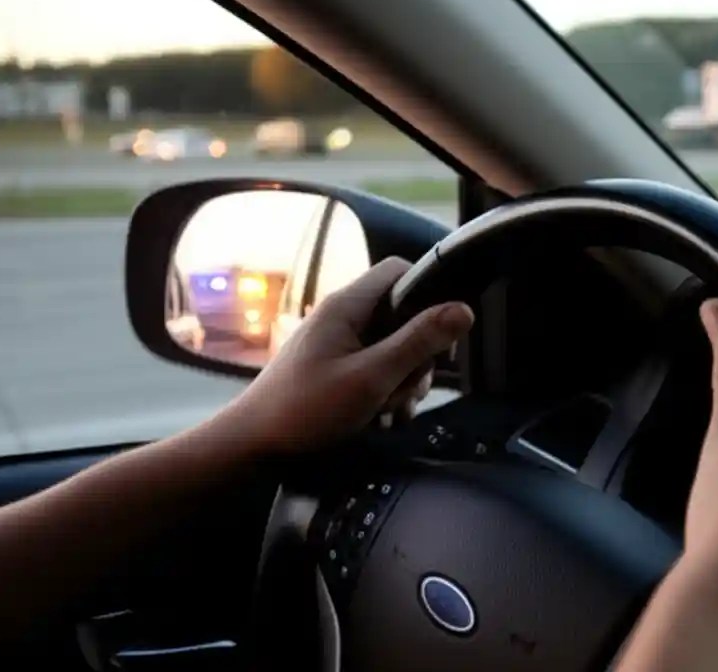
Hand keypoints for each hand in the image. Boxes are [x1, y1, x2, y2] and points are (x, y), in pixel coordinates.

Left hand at [221, 257, 472, 456]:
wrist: (254, 446)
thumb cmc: (306, 409)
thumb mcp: (372, 376)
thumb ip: (418, 342)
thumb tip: (464, 310)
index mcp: (348, 305)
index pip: (401, 272)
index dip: (430, 294)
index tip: (443, 335)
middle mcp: (344, 318)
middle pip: (404, 316)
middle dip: (417, 355)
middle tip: (408, 386)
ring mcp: (339, 344)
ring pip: (394, 349)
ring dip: (402, 381)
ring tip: (389, 410)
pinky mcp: (336, 369)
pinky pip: (376, 371)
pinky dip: (385, 393)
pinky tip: (380, 419)